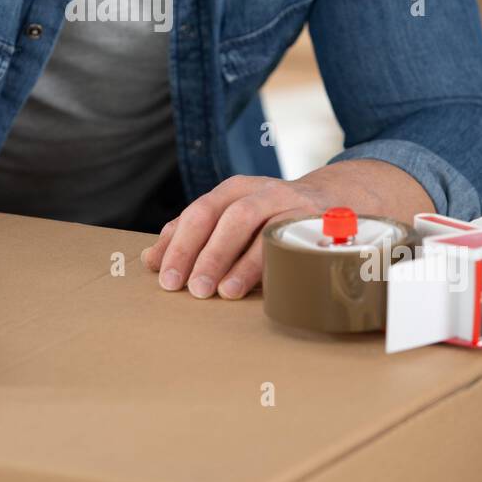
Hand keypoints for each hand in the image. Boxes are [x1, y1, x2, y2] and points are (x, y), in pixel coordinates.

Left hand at [140, 175, 333, 299]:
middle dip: (207, 254)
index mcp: (232, 190)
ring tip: (223, 291)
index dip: (180, 245)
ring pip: (259, 226)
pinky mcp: (314, 221)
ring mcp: (290, 203)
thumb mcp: (228, 220)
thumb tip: (150, 260)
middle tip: (192, 288)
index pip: (199, 213)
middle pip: (228, 217)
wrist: (331, 200)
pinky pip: (292, 240)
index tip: (166, 278)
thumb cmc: (268, 219)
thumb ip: (191, 237)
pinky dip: (275, 262)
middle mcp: (260, 191)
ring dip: (239, 261)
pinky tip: (265, 285)